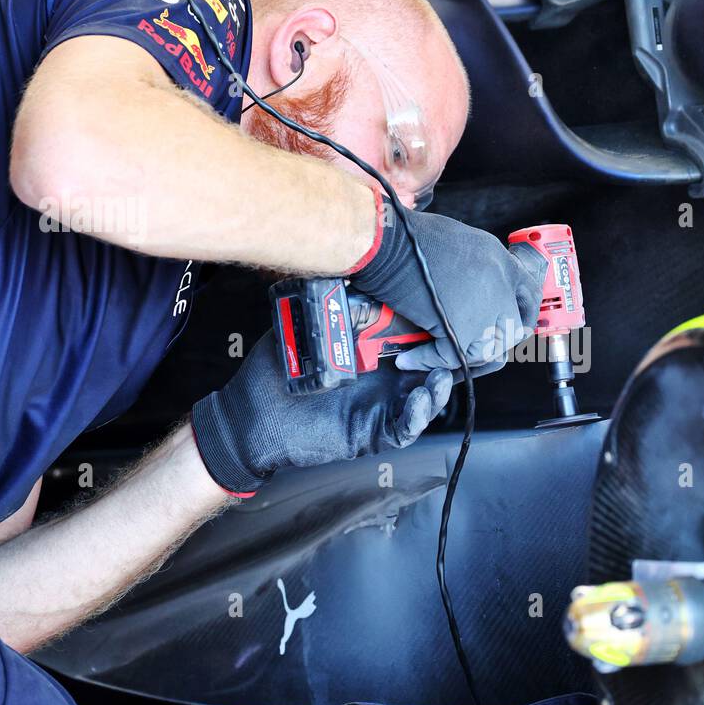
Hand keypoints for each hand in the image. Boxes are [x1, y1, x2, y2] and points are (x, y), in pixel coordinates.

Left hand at [191, 332, 453, 494]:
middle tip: (451, 349)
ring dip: (437, 389)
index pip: (411, 341)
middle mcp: (383, 380)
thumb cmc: (272, 376)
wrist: (252, 418)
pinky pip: (404, 428)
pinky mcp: (373, 433)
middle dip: (444, 361)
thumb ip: (328, 310)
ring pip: (424, 400)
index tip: (441, 318)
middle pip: (427, 370)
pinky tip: (420, 401)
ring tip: (438, 377)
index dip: (430, 332)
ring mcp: (381, 407)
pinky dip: (417, 416)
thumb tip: (342, 271)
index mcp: (371, 354)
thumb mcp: (303, 332)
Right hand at [348, 198, 547, 373]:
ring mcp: (483, 309)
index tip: (517, 322)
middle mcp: (499, 284)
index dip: (524, 312)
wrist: (388, 243)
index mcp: (499, 260)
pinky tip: (411, 359)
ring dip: (466, 356)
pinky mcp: (459, 330)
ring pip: (489, 350)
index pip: (529, 293)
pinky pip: (451, 358)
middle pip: (513, 327)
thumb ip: (475, 265)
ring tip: (443, 353)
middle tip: (476, 345)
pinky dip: (427, 361)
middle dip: (497, 341)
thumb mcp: (458, 240)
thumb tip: (471, 286)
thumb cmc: (410, 236)